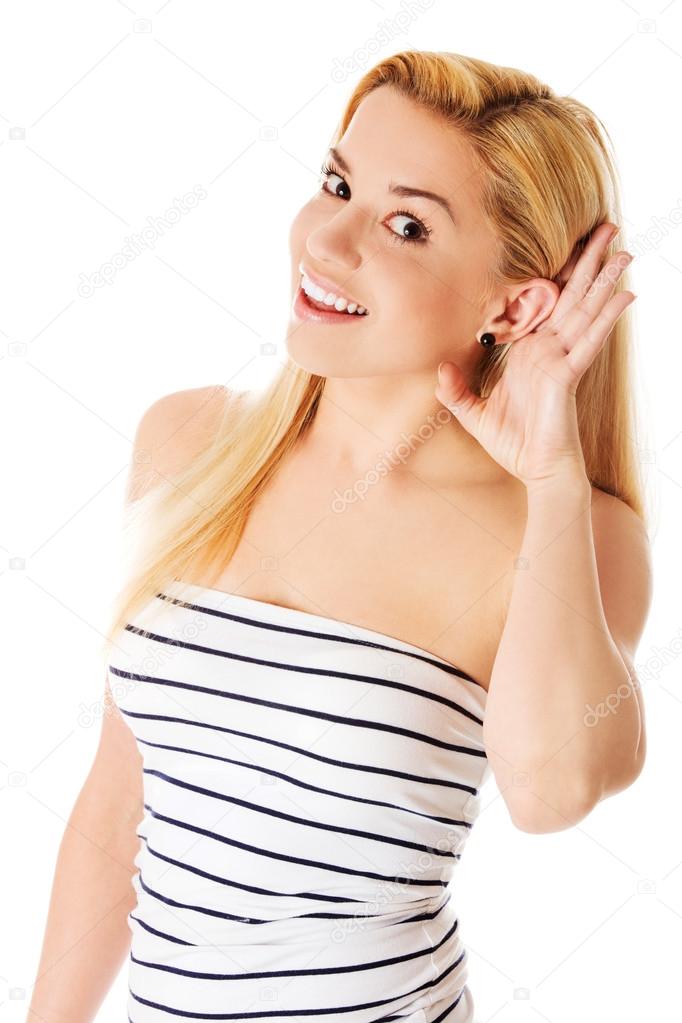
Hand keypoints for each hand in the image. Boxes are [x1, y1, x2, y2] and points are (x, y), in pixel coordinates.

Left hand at [434, 222, 635, 486]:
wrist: (537, 471)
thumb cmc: (513, 443)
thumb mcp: (474, 414)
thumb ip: (456, 391)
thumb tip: (440, 368)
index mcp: (529, 352)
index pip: (544, 304)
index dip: (557, 274)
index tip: (568, 243)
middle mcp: (549, 350)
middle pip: (571, 296)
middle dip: (588, 262)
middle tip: (607, 227)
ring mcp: (562, 360)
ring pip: (585, 310)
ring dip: (604, 279)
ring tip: (624, 249)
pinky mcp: (568, 375)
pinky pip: (589, 341)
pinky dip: (606, 317)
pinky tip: (625, 294)